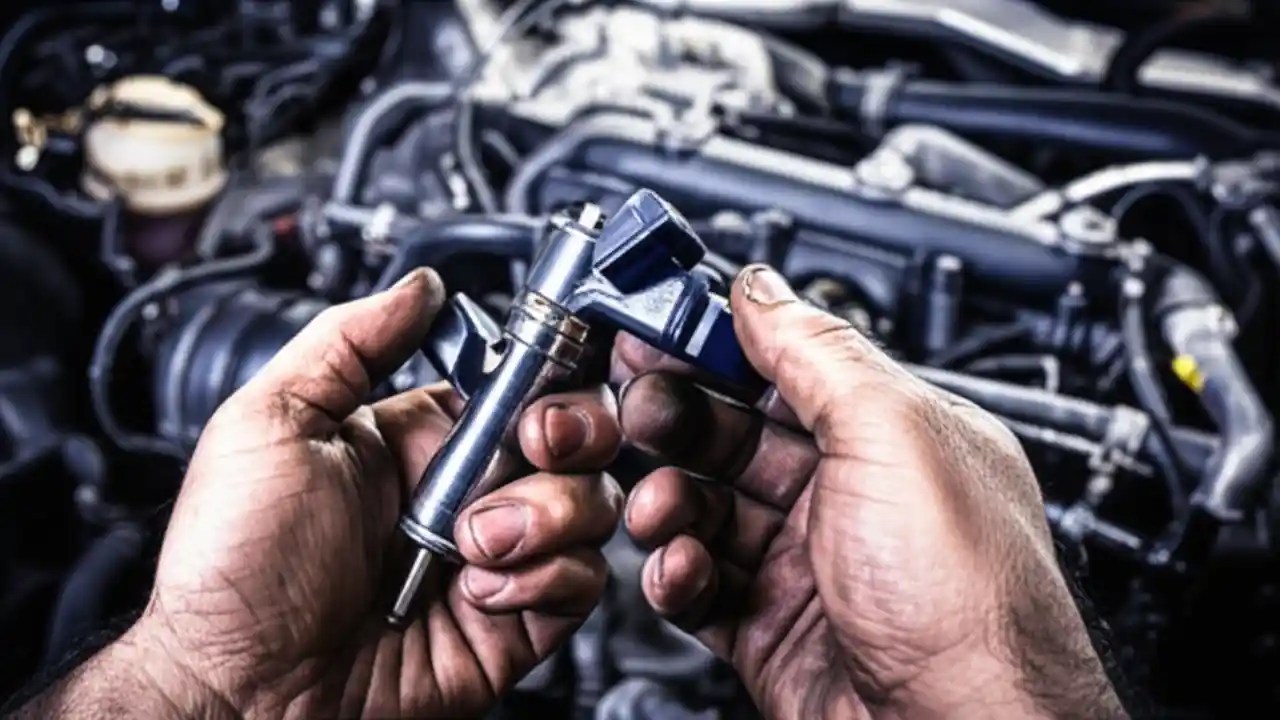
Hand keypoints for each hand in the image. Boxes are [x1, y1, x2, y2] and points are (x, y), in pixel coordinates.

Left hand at [20, 269, 624, 718]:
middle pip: (578, 438)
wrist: (242, 690)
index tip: (536, 393)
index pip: (521, 387)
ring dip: (543, 516)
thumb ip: (349, 341)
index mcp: (421, 440)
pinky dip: (544, 580)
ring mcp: (498, 558)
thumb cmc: (235, 567)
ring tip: (469, 546)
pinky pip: (582, 582)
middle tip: (529, 448)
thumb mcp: (270, 423)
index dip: (547, 381)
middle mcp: (469, 494)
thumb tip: (418, 286)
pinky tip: (480, 592)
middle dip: (570, 434)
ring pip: (592, 505)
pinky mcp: (517, 621)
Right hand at [614, 265, 1124, 718]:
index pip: (786, 365)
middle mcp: (851, 494)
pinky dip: (675, 572)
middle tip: (637, 414)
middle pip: (734, 434)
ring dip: (668, 500)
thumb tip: (761, 288)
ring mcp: (810, 565)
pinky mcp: (773, 629)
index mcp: (892, 434)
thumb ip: (817, 354)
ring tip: (657, 506)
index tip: (657, 326)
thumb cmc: (969, 600)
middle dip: (677, 420)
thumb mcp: (893, 436)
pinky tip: (679, 568)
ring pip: (707, 509)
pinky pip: (701, 584)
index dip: (717, 342)